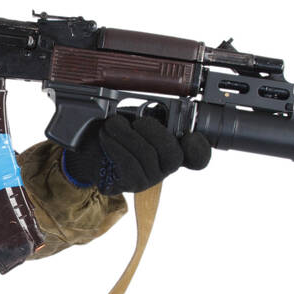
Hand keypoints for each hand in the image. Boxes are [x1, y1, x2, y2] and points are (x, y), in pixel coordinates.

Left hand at [62, 107, 210, 194]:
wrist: (93, 150)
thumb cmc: (120, 133)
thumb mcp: (138, 120)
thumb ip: (152, 115)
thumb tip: (153, 109)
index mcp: (174, 148)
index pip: (198, 157)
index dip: (199, 149)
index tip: (191, 137)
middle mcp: (165, 168)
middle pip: (172, 155)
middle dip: (154, 132)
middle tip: (138, 121)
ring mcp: (149, 179)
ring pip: (146, 155)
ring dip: (126, 134)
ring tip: (112, 124)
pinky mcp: (130, 184)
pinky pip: (128, 163)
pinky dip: (115, 145)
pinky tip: (107, 136)